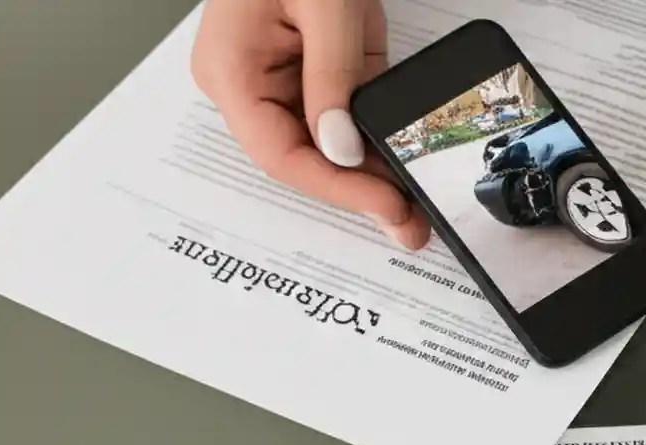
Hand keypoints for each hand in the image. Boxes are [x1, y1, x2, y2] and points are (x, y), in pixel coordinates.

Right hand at [191, 0, 429, 248]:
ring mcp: (281, 81)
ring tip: (415, 203)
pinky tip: (402, 165)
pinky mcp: (314, 73)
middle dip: (359, 193)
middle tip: (410, 223)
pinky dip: (373, 143)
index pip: (281, 155)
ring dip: (371, 175)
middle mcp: (248, 84)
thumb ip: (333, 78)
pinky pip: (341, 119)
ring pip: (326, 147)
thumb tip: (342, 150)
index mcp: (230, 72)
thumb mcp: (325, 7)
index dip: (337, 188)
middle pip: (304, 159)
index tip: (385, 206)